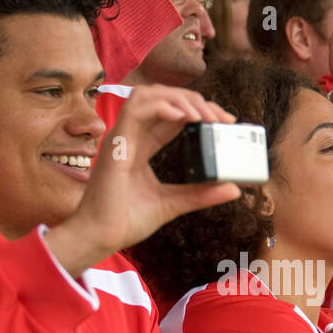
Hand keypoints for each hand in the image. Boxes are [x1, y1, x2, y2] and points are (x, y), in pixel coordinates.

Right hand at [45, 86, 240, 275]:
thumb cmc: (125, 221)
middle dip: (194, 100)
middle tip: (221, 118)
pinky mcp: (116, 143)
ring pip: (149, 95)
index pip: (172, 114)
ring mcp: (121, 137)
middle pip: (163, 98)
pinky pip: (136, 108)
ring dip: (179, 98)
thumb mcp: (172, 203)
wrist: (99, 237)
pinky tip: (183, 117)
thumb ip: (200, 194)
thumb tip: (234, 188)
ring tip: (202, 115)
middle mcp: (131, 136)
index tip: (225, 122)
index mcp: (141, 146)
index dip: (198, 111)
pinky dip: (162, 106)